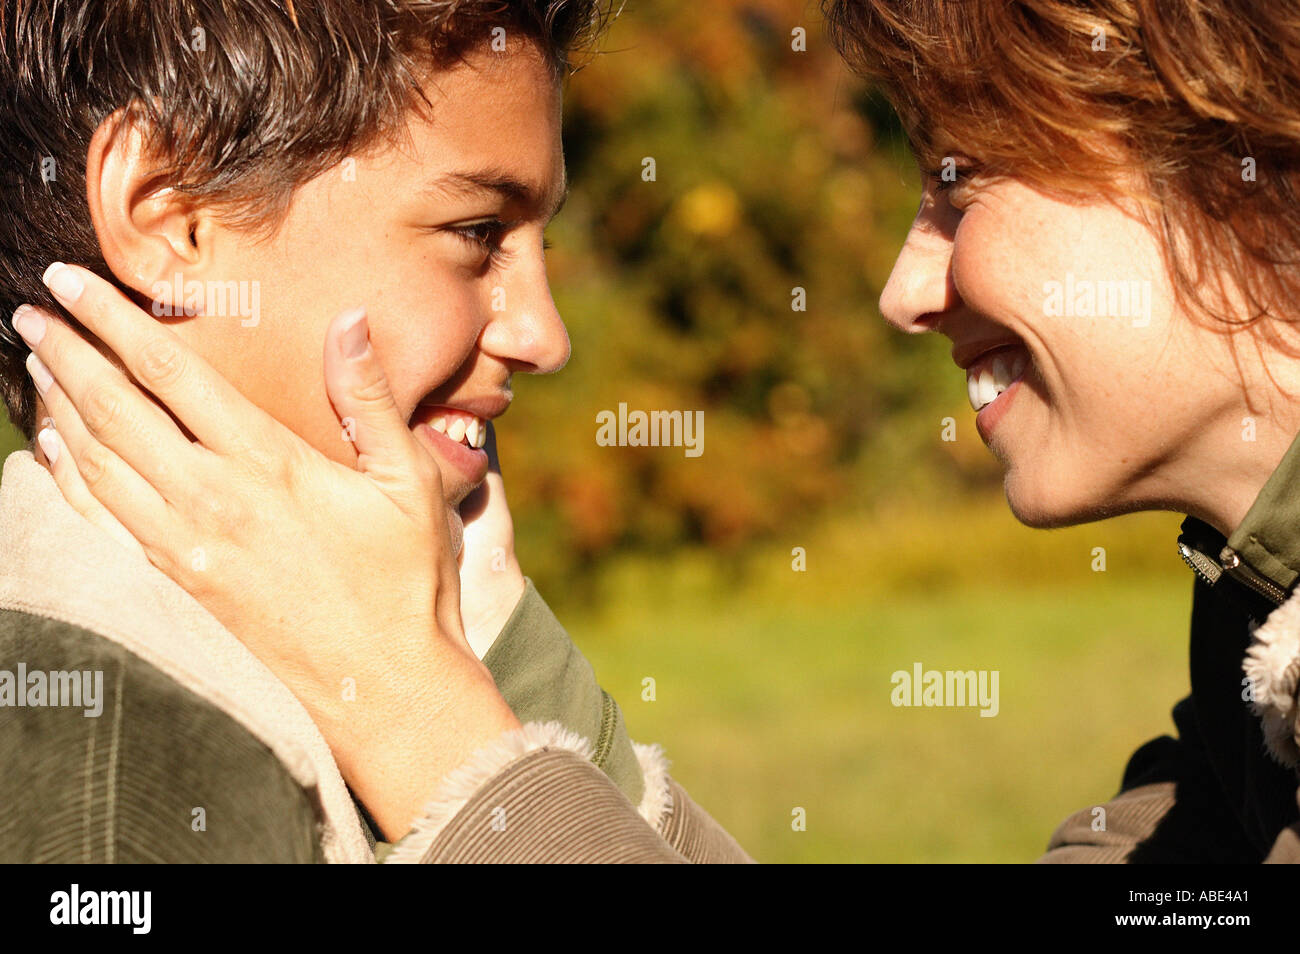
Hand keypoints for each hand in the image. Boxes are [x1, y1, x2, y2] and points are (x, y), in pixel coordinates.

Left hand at [16, 263, 519, 839]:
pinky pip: (101, 524)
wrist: (386, 687)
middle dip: (67, 353)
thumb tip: (350, 318)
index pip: (171, 372)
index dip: (113, 320)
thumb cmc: (407, 581)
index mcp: (267, 463)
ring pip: (97, 463)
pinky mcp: (178, 588)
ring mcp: (186, 548)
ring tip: (35, 363)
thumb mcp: (410, 482)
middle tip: (31, 310)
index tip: (69, 281)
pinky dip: (67, 481)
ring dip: (59, 406)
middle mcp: (212, 500)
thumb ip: (369, 399)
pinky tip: (51, 454)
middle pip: (115, 409)